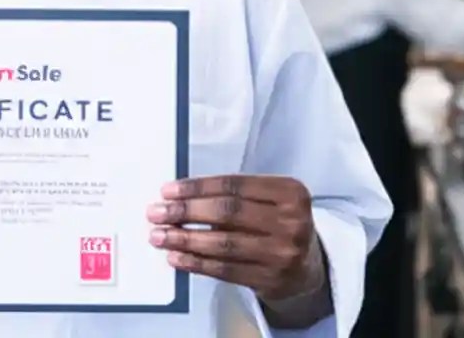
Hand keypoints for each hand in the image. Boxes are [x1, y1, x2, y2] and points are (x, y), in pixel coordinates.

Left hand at [147, 175, 323, 302]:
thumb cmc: (277, 224)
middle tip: (156, 213)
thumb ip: (232, 195)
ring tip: (160, 236)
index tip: (168, 191)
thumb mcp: (268, 200)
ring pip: (223, 244)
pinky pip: (225, 269)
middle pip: (227, 212)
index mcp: (289, 192)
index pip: (233, 185)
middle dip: (185, 212)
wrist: (307, 267)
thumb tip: (179, 198)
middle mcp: (291, 221)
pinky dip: (196, 262)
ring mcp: (283, 252)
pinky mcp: (271, 279)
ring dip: (184, 239)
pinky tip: (177, 257)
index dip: (197, 188)